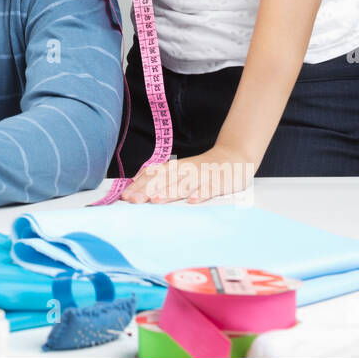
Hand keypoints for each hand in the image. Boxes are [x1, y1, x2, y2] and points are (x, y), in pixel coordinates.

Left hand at [120, 142, 257, 203]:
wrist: (233, 156)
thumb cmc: (201, 168)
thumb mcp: (179, 170)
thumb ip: (160, 177)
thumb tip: (135, 184)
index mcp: (175, 167)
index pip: (153, 175)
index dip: (139, 185)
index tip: (125, 196)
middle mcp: (186, 170)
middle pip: (165, 180)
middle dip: (148, 190)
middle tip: (134, 200)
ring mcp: (202, 176)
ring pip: (184, 184)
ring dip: (170, 192)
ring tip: (157, 200)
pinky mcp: (218, 181)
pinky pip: (209, 188)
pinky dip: (201, 194)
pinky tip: (193, 201)